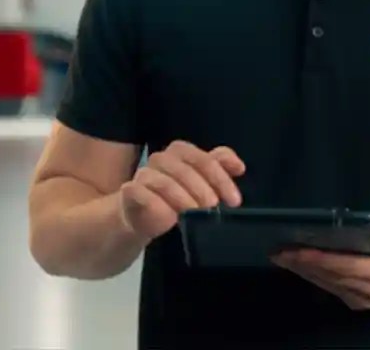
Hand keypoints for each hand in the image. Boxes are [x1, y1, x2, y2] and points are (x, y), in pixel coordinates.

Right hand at [118, 140, 245, 240]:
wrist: (142, 217)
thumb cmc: (176, 198)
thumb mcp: (202, 184)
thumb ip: (218, 169)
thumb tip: (238, 165)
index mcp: (179, 152)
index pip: (202, 158)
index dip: (220, 177)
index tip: (234, 200)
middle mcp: (161, 159)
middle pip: (184, 169)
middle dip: (203, 189)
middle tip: (214, 207)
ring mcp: (144, 174)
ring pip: (164, 181)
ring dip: (183, 199)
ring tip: (196, 214)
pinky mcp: (130, 191)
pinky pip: (142, 193)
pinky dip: (158, 205)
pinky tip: (170, 216)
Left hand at [272, 225, 369, 310]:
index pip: (346, 266)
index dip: (319, 259)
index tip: (297, 251)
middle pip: (331, 276)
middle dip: (302, 264)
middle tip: (277, 251)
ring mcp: (364, 300)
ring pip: (328, 284)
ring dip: (304, 271)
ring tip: (281, 257)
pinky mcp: (360, 303)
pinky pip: (332, 289)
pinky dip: (315, 277)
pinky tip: (300, 267)